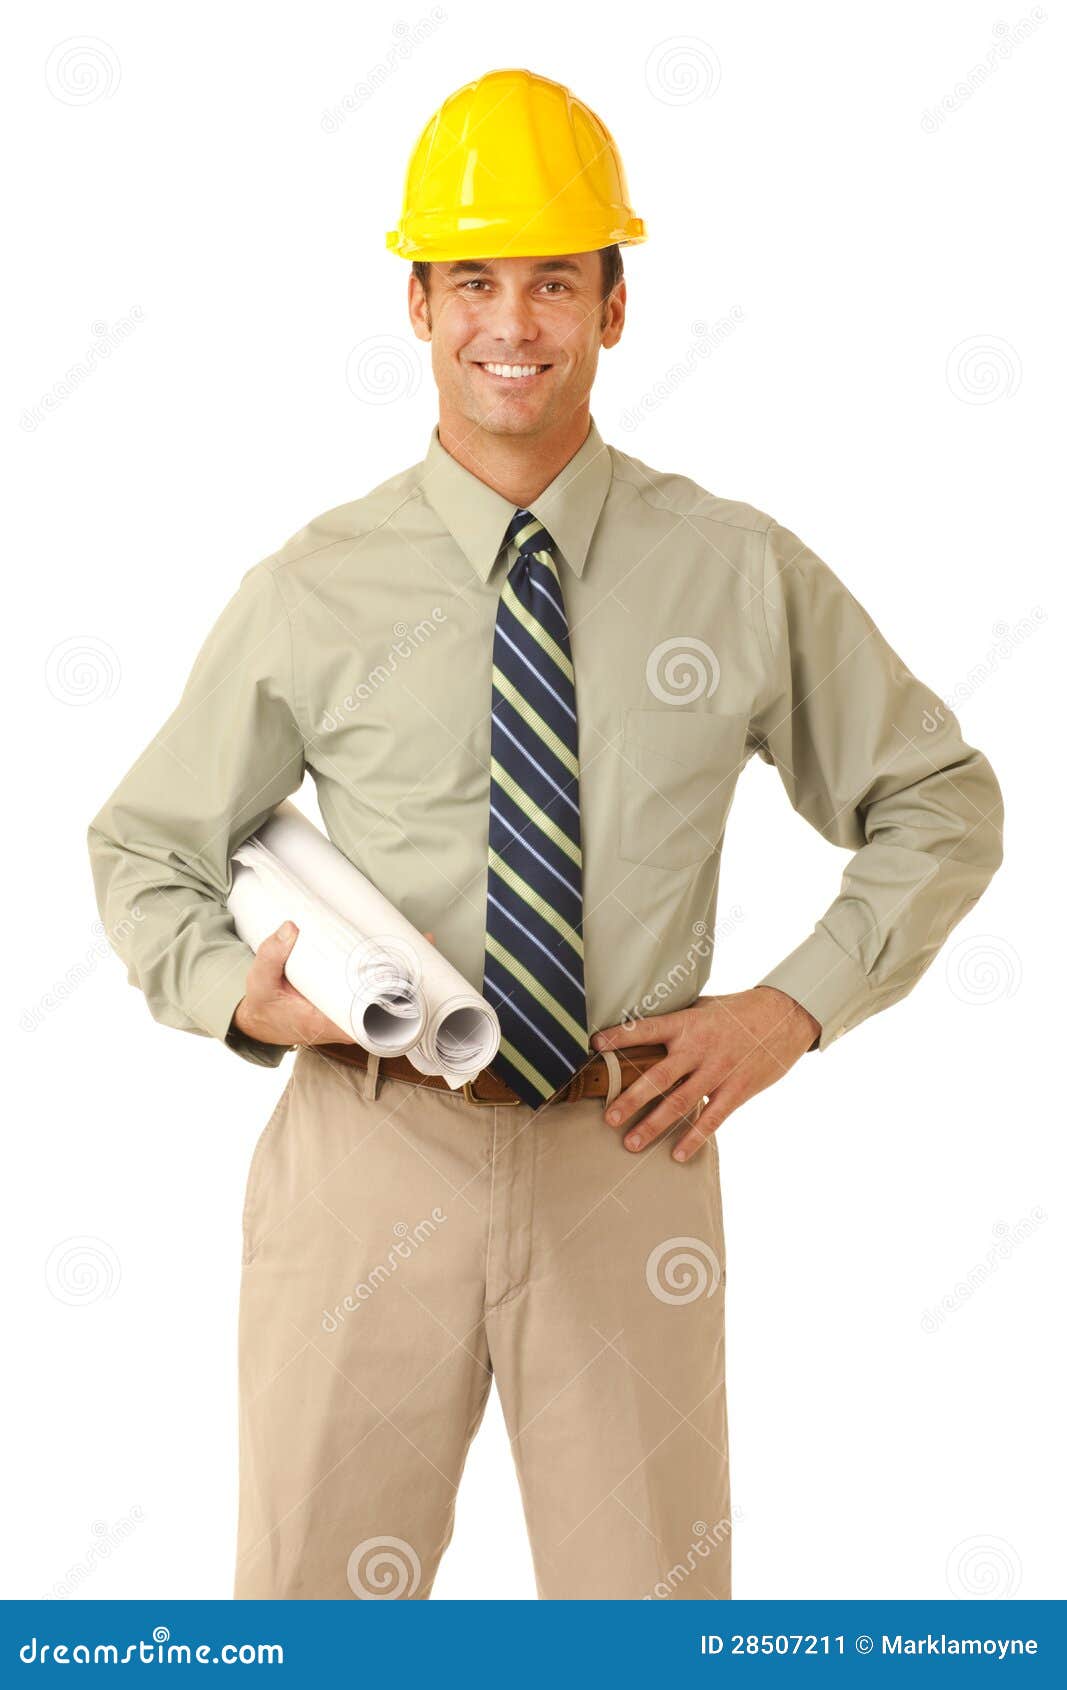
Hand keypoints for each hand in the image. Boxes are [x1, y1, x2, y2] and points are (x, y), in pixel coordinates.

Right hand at [231, 923, 437, 1047]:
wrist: (258, 1019)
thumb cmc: (262, 1004)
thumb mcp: (260, 981)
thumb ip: (271, 955)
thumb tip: (291, 928)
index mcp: (329, 1023)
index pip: (375, 1022)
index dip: (398, 1004)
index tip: (411, 980)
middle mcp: (346, 1023)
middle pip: (388, 1007)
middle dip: (408, 980)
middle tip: (420, 949)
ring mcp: (349, 1015)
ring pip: (384, 1000)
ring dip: (401, 976)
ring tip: (416, 946)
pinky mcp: (348, 1005)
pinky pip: (374, 994)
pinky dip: (388, 976)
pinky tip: (399, 955)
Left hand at [590, 987, 820, 1162]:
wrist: (784, 1017)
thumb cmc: (738, 1011)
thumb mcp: (704, 1007)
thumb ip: (677, 1022)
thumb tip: (643, 1030)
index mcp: (688, 1024)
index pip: (647, 1029)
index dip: (620, 1036)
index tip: (595, 1045)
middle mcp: (699, 1049)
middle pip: (658, 1076)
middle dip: (631, 1099)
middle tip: (609, 1118)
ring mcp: (718, 1071)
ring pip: (681, 1103)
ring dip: (654, 1125)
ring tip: (631, 1143)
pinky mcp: (737, 1090)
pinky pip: (712, 1119)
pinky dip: (694, 1138)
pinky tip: (676, 1154)